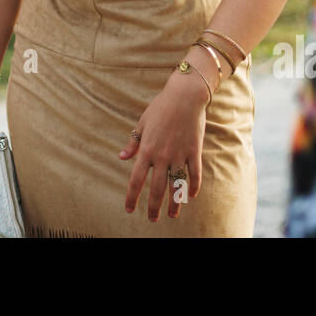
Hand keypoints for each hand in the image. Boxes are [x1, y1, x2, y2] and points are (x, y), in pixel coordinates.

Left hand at [120, 72, 207, 220]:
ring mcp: (179, 155)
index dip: (132, 197)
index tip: (129, 209)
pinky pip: (194, 175)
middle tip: (152, 219)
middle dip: (153, 207)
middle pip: (156, 189)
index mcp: (146, 150)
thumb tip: (121, 157)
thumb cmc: (161, 107)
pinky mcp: (194, 152)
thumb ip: (133, 143)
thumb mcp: (142, 123)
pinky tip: (190, 196)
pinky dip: (193, 187)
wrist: (184, 96)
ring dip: (174, 204)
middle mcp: (162, 156)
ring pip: (176, 186)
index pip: (136, 180)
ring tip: (172, 215)